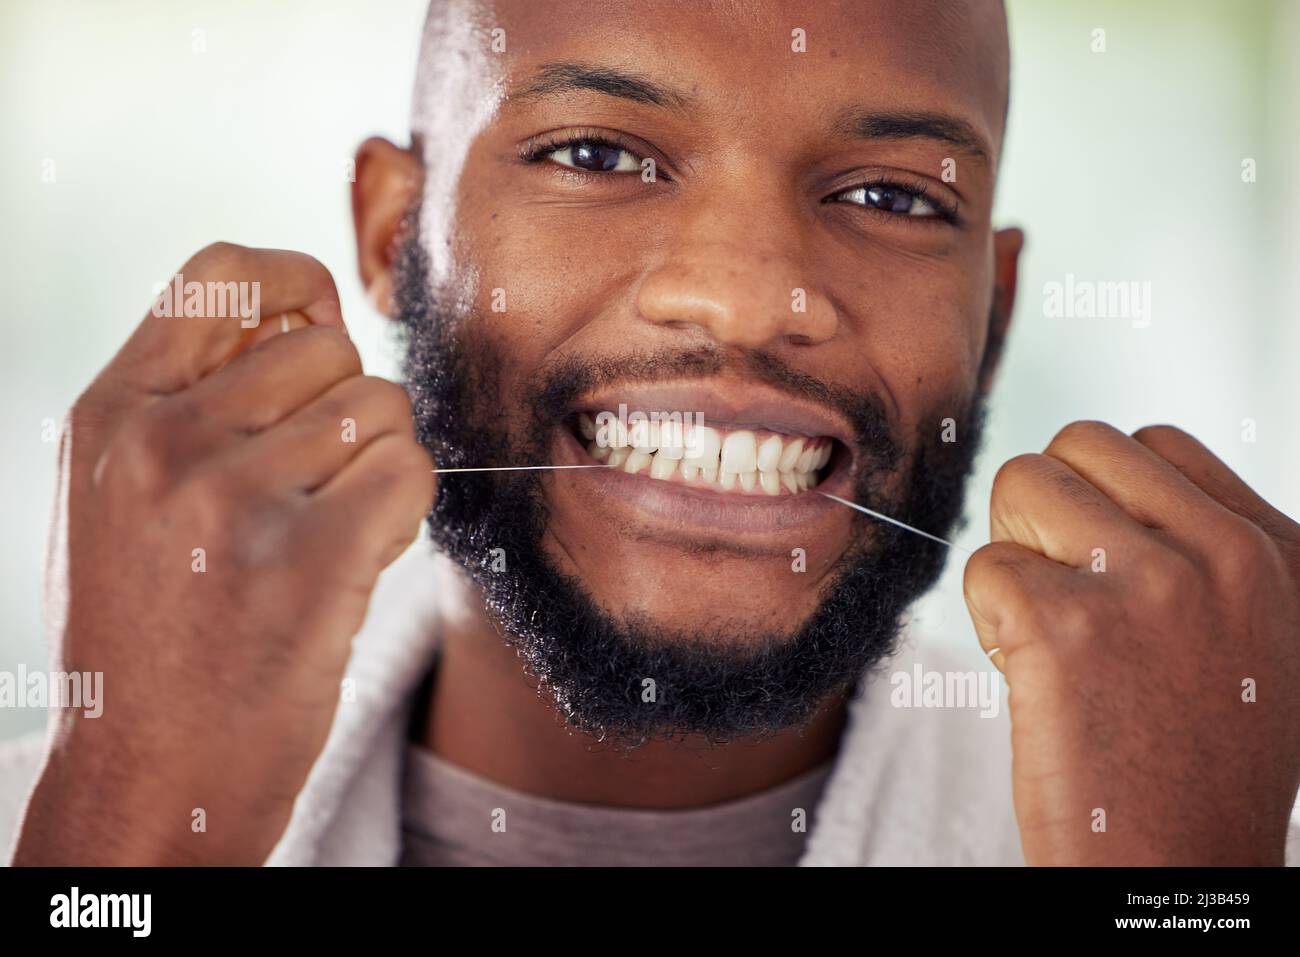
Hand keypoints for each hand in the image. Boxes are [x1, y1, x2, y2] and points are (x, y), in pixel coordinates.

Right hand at [12, 243, 433, 864]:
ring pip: (382, 411)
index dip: (297, 284)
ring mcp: (232, 498)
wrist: (148, 776)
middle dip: (349, 413)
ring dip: (379, 470)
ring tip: (326, 538)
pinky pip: (410, 472)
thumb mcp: (123, 498)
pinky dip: (405, 513)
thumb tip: (315, 319)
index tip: (324, 325)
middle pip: (331, 350)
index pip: (221, 274)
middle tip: (316, 491)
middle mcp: (163, 441)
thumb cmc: (154, 635)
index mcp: (111, 413)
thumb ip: (196, 402)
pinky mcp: (308, 559)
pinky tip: (356, 563)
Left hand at [964, 421, 1299, 864]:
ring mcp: (1147, 583)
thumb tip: (1116, 487)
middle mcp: (1224, 554)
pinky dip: (989, 619)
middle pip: (1075, 445)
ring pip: (1020, 484)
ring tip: (1051, 634)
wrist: (1182, 874)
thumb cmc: (1199, 763)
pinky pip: (984, 566)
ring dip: (1016, 557)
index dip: (1101, 497)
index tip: (1102, 567)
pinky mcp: (1066, 625)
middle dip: (1046, 510)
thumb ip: (1204, 553)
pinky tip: (1033, 676)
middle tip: (1063, 593)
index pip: (1153, 445)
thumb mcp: (1252, 637)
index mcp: (1275, 550)